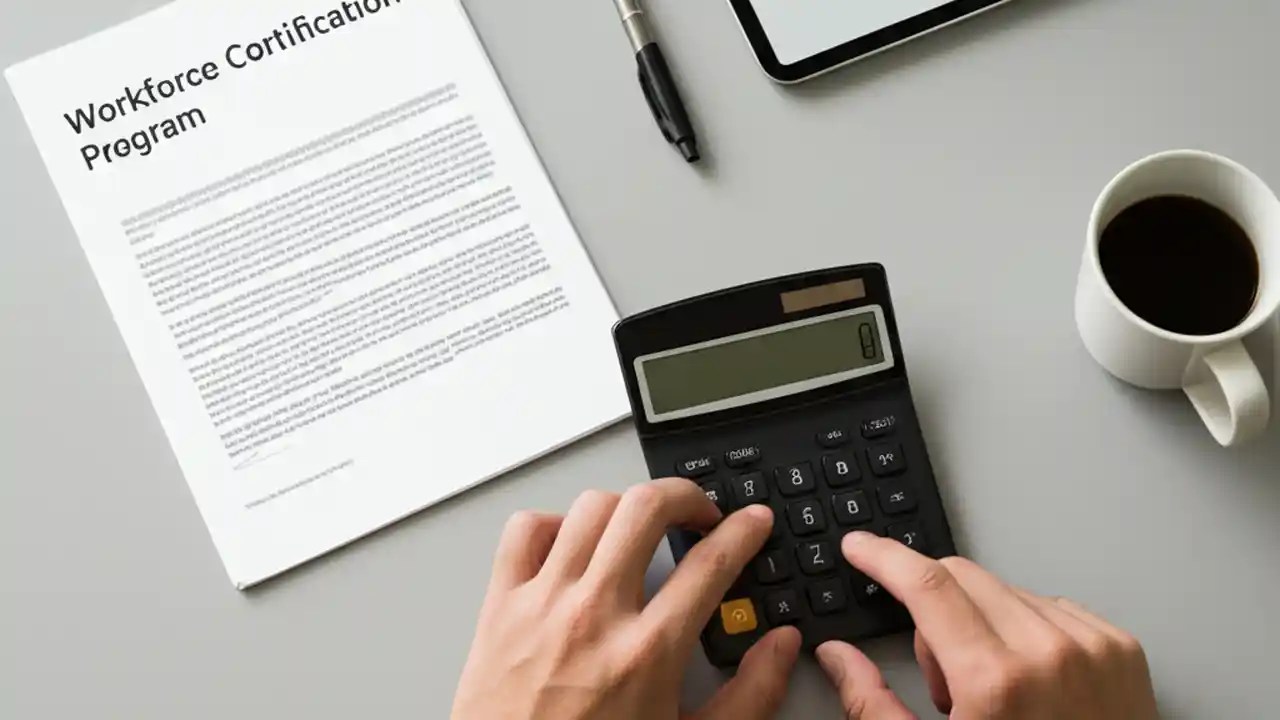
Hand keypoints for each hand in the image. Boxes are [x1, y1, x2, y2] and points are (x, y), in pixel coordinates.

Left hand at [451, 478, 801, 719]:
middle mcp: (594, 616)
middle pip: (647, 509)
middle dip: (685, 496)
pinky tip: (571, 544)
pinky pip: (524, 530)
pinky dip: (552, 524)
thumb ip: (748, 696)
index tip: (753, 522)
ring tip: (640, 526)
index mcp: (648, 653)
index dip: (743, 531)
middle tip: (699, 513)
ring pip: (590, 508)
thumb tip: (780, 647)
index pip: (711, 562)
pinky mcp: (500, 606)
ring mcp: (543, 604)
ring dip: (625, 506)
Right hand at [815, 532, 1157, 718]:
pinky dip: (1028, 631)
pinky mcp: (1120, 648)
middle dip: (931, 608)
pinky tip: (1030, 682)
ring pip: (1005, 590)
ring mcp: (1090, 646)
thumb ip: (873, 705)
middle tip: (941, 677)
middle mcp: (1047, 652)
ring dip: (982, 623)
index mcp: (994, 681)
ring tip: (996, 693)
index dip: (883, 558)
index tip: (860, 547)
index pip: (926, 586)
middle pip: (961, 578)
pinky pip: (1052, 607)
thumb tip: (837, 656)